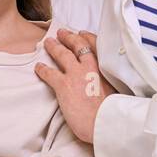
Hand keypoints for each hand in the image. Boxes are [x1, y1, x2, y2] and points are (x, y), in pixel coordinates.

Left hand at [34, 29, 115, 143]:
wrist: (104, 123)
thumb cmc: (113, 112)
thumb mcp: (118, 90)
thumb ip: (109, 82)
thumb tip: (105, 84)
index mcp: (105, 67)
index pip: (95, 45)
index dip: (87, 37)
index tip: (82, 33)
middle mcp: (91, 67)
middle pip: (77, 45)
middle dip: (69, 37)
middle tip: (61, 33)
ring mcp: (76, 75)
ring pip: (62, 55)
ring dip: (54, 47)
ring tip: (48, 43)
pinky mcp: (63, 85)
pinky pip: (49, 73)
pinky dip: (42, 69)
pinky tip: (38, 67)